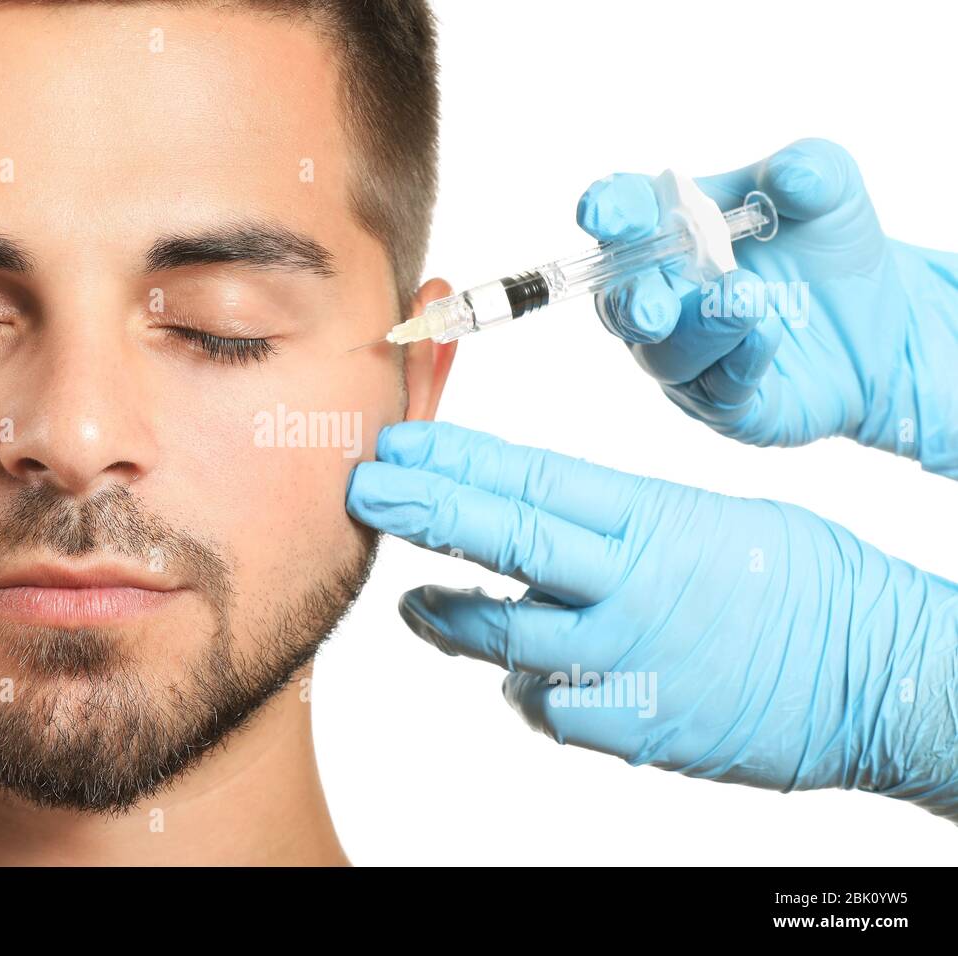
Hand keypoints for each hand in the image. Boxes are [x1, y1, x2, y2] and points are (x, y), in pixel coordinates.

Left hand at [346, 420, 957, 820]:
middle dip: (426, 512)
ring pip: (505, 636)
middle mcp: (628, 587)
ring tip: (414, 603)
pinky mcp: (631, 726)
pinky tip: (524, 677)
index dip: (457, 461)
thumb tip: (550, 529)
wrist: (880, 677)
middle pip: (505, 541)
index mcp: (653, 520)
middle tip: (364, 491)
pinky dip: (529, 688)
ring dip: (450, 617)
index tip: (400, 444)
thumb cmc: (803, 586)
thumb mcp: (712, 522)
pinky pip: (549, 706)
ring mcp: (625, 661)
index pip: (534, 479)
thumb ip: (624, 525)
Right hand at [576, 138, 957, 476]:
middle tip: (651, 306)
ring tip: (747, 302)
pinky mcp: (722, 404)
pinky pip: (716, 393)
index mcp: (671, 230)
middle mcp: (663, 295)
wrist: (882, 323)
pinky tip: (768, 337)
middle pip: (619, 302)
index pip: (626, 217)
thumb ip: (811, 170)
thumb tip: (790, 177)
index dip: (609, 212)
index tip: (600, 213)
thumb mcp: (834, 192)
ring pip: (664, 356)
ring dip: (700, 330)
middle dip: (630, 302)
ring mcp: (686, 355)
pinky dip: (738, 363)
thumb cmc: (829, 251)